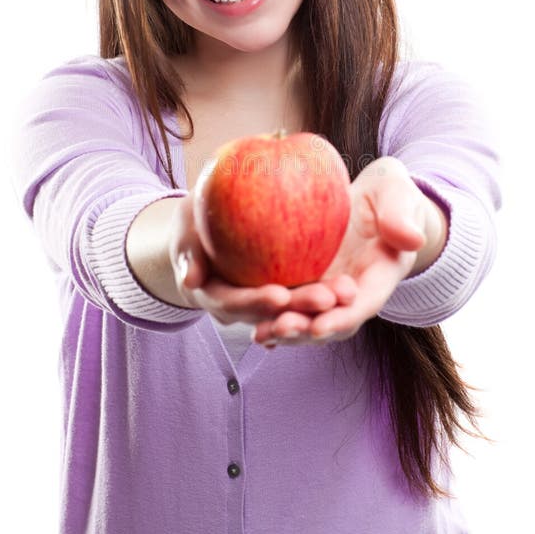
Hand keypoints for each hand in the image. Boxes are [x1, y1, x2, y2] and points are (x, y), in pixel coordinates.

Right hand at [171, 192, 357, 326]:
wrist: (207, 225)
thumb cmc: (194, 220)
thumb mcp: (184, 224)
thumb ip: (188, 248)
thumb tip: (192, 278)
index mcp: (215, 295)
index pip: (235, 303)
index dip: (256, 302)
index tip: (279, 295)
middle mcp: (244, 307)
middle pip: (273, 313)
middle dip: (299, 309)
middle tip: (327, 297)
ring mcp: (267, 301)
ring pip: (295, 310)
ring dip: (321, 306)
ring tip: (346, 292)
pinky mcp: (286, 289)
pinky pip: (307, 296)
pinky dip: (326, 292)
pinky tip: (351, 285)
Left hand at [251, 157, 445, 346]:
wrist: (370, 199)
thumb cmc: (387, 192)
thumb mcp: (396, 193)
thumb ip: (401, 214)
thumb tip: (412, 238)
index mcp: (380, 275)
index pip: (363, 303)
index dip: (342, 317)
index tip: (319, 327)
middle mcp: (354, 291)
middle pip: (331, 320)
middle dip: (306, 329)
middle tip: (280, 329)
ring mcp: (329, 290)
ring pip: (307, 317)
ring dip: (286, 329)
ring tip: (262, 333)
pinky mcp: (307, 281)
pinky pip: (288, 303)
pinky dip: (271, 316)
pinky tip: (250, 324)